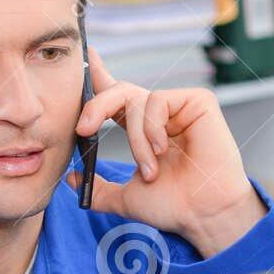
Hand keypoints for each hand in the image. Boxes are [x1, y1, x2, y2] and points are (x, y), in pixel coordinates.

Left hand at [65, 47, 266, 255]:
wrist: (202, 215)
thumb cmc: (173, 206)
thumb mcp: (125, 198)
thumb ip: (98, 188)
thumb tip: (71, 179)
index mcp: (143, 130)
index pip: (117, 98)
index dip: (100, 77)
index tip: (86, 58)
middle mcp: (159, 115)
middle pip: (119, 91)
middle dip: (96, 106)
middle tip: (83, 128)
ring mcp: (178, 107)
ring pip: (136, 101)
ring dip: (135, 139)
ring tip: (150, 169)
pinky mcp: (197, 101)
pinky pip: (157, 101)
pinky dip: (152, 128)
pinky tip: (163, 149)